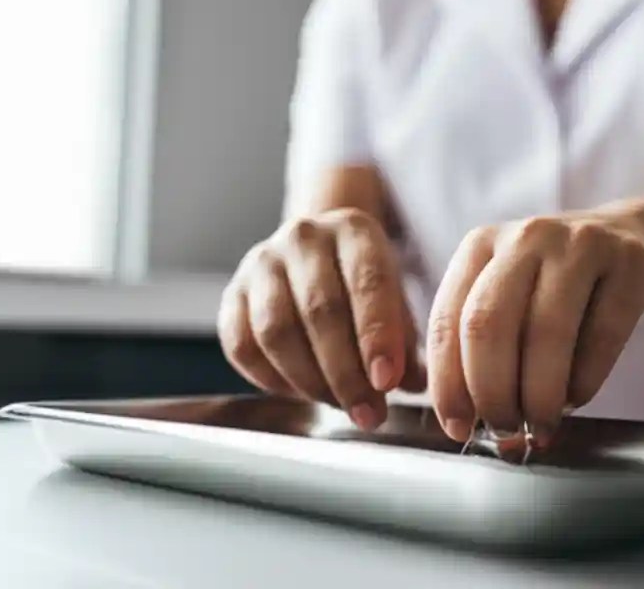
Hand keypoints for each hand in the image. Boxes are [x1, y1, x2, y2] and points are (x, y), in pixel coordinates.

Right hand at [217, 208, 425, 429]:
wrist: (317, 257)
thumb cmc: (364, 287)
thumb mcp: (396, 300)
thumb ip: (406, 342)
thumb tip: (412, 383)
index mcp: (354, 230)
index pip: (368, 281)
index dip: (377, 336)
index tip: (387, 381)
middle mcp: (304, 237)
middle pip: (320, 310)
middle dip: (346, 373)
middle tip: (367, 412)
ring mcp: (261, 264)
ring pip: (277, 331)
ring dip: (310, 381)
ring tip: (339, 405)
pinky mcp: (231, 295)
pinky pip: (242, 346)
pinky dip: (272, 380)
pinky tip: (302, 392)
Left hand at [427, 210, 643, 443]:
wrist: (635, 237)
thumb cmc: (559, 284)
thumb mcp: (511, 294)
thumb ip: (483, 348)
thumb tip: (467, 425)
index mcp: (480, 246)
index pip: (447, 321)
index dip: (448, 384)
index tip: (459, 428)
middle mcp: (525, 237)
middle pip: (489, 325)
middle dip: (492, 393)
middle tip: (504, 431)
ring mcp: (579, 245)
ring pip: (546, 332)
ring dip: (540, 395)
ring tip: (540, 427)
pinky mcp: (629, 263)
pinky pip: (602, 335)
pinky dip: (585, 381)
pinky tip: (576, 400)